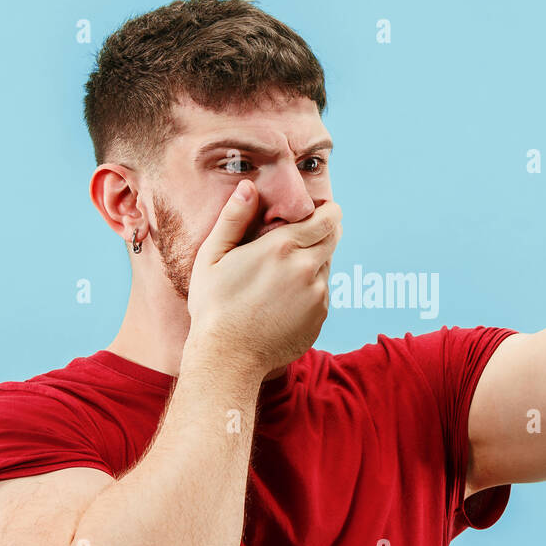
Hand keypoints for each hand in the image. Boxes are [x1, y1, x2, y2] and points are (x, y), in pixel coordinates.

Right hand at [186, 180, 342, 374]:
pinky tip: (283, 300)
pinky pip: (322, 293)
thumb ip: (233, 218)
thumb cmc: (213, 306)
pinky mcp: (321, 317)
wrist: (228, 358)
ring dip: (314, 262)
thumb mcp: (212, 256)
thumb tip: (248, 187)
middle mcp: (307, 269)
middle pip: (333, 239)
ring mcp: (317, 295)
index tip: (323, 209)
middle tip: (306, 234)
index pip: (327, 219)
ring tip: (283, 273)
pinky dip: (310, 289)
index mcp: (282, 248)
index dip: (328, 211)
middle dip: (325, 231)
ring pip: (327, 266)